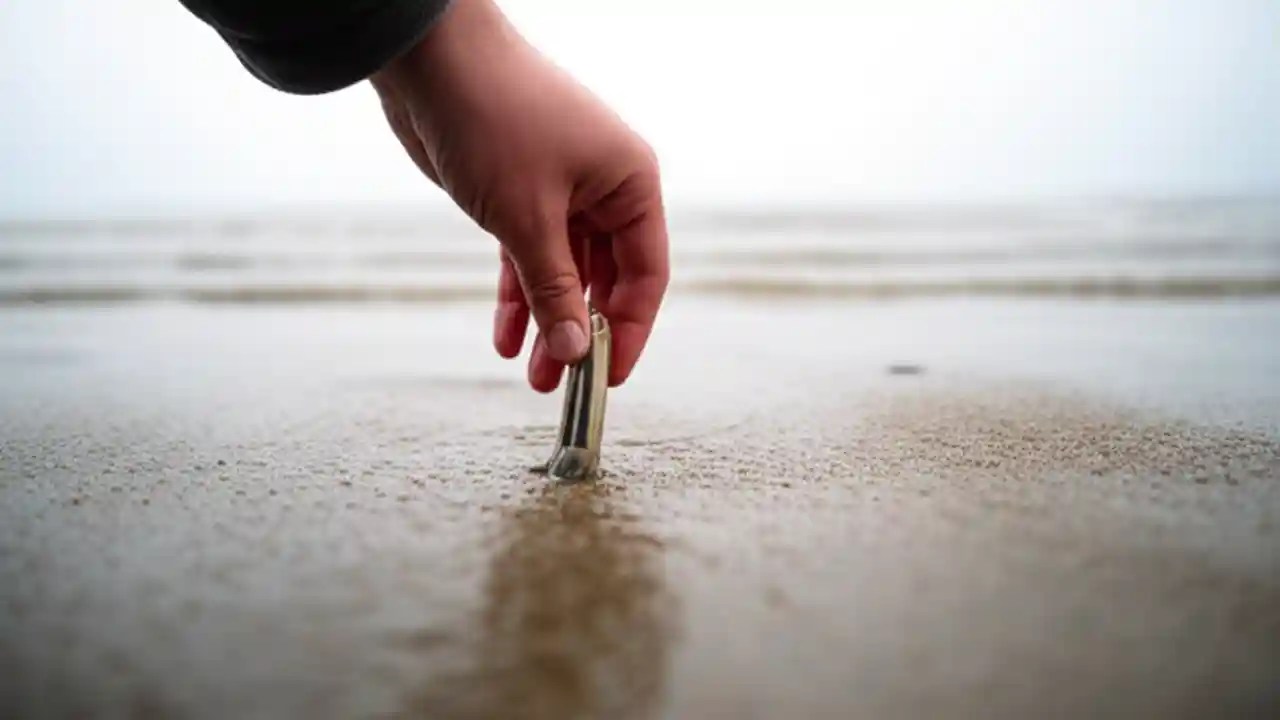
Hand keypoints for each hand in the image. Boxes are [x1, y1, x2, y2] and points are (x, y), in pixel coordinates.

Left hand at [371, 0, 668, 391]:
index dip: (629, 330)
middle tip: (560, 384)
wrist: (431, 58)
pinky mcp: (518, 193)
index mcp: (630, 183)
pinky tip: (504, 336)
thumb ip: (554, 289)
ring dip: (546, 320)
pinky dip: (517, 293)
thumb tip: (575, 352)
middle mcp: (603, 188)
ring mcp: (560, 191)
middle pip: (605, 278)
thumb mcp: (528, 218)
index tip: (607, 377)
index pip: (646, 274)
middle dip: (581, 332)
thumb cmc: (494, 119)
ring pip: (562, 272)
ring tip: (530, 374)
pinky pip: (526, 255)